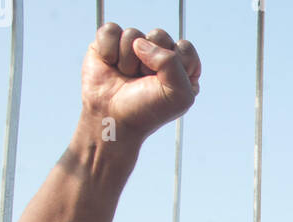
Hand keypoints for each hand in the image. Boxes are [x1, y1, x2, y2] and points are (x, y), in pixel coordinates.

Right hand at [82, 24, 200, 144]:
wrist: (112, 120)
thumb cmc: (147, 111)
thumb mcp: (178, 95)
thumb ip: (172, 63)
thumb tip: (139, 43)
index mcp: (182, 68)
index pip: (184, 47)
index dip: (173, 65)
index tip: (164, 85)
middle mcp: (159, 55)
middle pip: (159, 35)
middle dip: (148, 62)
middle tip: (142, 81)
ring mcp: (134, 47)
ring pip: (133, 34)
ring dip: (127, 60)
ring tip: (126, 77)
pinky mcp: (110, 43)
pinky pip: (110, 30)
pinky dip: (108, 51)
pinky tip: (110, 66)